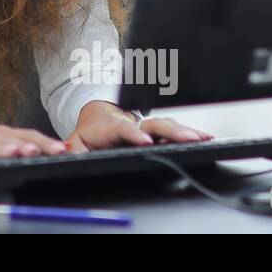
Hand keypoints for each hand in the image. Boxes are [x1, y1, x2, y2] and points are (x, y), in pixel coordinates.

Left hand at [64, 100, 211, 151]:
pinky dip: (190, 133)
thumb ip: (72, 151)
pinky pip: (174, 130)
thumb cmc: (90, 136)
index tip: (145, 141)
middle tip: (187, 139)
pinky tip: (205, 137)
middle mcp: (131, 125)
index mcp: (110, 128)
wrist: (99, 118)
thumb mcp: (76, 143)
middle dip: (170, 131)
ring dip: (184, 131)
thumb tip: (66, 154)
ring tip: (202, 137)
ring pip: (165, 125)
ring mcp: (145, 127)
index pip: (121, 129)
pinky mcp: (156, 131)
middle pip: (151, 125)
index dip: (133, 134)